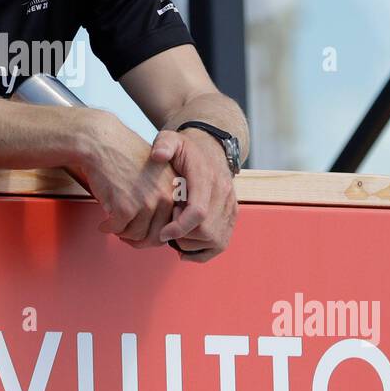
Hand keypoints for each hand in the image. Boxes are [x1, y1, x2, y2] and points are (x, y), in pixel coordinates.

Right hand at [73, 111, 182, 249]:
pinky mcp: (126, 208)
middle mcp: (165, 197)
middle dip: (138, 239)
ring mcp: (146, 203)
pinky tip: (104, 222)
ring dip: (122, 233)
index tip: (142, 231)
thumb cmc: (124, 156)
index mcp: (175, 189)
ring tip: (114, 224)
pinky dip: (109, 228)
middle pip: (156, 235)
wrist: (102, 143)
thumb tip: (157, 230)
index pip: (172, 224)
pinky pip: (118, 230)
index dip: (155, 233)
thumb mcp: (155, 173)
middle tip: (125, 234)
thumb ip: (162, 198)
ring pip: (136, 235)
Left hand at [150, 127, 237, 261]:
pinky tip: (185, 244)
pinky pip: (222, 244)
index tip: (162, 232)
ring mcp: (230, 205)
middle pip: (207, 231)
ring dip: (192, 243)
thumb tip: (158, 155)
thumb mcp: (171, 139)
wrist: (211, 148)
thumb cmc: (186, 149)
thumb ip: (163, 144)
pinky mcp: (232, 215)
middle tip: (169, 223)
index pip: (199, 211)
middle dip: (184, 235)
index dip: (179, 227)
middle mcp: (224, 192)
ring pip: (216, 240)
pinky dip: (203, 251)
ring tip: (177, 229)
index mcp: (207, 177)